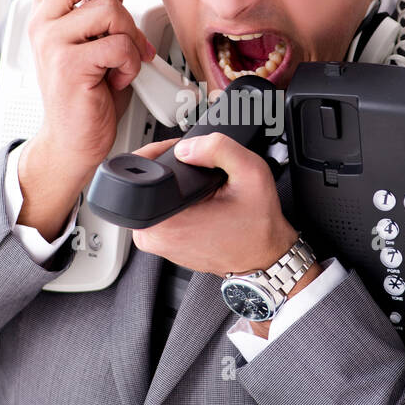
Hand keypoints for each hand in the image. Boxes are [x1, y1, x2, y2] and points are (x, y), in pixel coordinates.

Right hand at [28, 0, 155, 183]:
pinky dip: (128, 64)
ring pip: (109, 10)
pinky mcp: (68, 66)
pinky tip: (115, 78)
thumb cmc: (89, 95)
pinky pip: (116, 44)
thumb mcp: (95, 42)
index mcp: (50, 13)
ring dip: (128, 39)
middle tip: (118, 22)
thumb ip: (95, 5)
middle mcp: (45, 23)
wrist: (76, 143)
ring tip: (118, 63)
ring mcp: (52, 43)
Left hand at [129, 132, 297, 276]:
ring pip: (150, 195)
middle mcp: (153, 236)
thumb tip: (185, 147)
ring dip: (173, 187)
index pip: (142, 167)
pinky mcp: (159, 244)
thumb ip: (218, 148)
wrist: (262, 257)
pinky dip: (175, 202)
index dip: (163, 151)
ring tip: (203, 194)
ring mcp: (154, 243)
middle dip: (171, 170)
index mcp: (168, 223)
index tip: (192, 158)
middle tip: (203, 178)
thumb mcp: (251, 173)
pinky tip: (199, 206)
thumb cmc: (257, 226)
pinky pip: (157, 211)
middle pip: (145, 181)